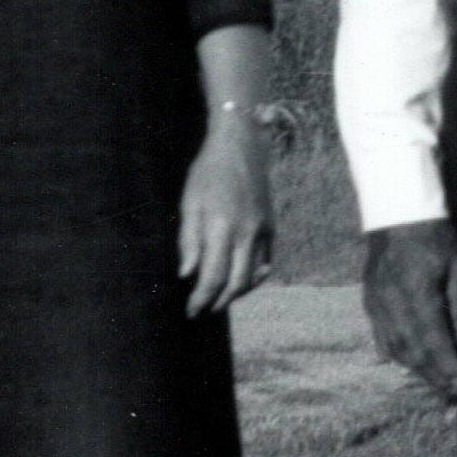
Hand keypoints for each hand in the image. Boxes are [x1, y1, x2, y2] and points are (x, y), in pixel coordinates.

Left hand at [180, 120, 273, 315]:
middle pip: (236, 284)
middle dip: (218, 302)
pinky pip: (266, 260)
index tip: (190, 311)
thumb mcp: (190, 202)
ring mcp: (262, 230)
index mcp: (222, 227)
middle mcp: (246, 232)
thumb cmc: (208, 172)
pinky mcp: (270, 225)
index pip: (212, 277)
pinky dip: (255, 277)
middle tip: (203, 310)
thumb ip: (188, 240)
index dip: (201, 299)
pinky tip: (243, 281)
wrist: (240, 145)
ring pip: (253, 276)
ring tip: (219, 299)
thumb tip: (187, 275)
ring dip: (236, 293)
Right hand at [363, 219, 456, 399]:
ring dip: (415, 369)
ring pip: (395, 347)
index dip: (447, 366)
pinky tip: (404, 365)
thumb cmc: (433, 235)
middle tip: (451, 395)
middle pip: (413, 350)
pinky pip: (380, 335)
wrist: (396, 210)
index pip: (434, 340)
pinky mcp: (369, 299)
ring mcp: (378, 303)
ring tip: (433, 384)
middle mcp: (394, 303)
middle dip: (434, 376)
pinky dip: (393, 353)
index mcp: (418, 292)